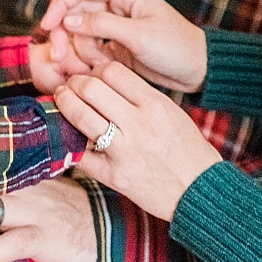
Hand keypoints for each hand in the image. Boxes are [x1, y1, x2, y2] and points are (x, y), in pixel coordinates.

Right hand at [38, 0, 207, 92]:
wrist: (198, 69)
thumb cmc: (177, 47)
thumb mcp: (139, 35)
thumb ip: (102, 25)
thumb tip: (68, 20)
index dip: (61, 3)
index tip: (48, 25)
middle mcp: (118, 5)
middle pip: (76, 11)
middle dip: (65, 33)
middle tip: (59, 56)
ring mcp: (116, 26)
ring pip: (81, 33)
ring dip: (81, 51)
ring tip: (96, 66)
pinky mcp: (117, 46)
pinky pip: (92, 49)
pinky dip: (90, 60)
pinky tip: (100, 70)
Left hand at [55, 61, 221, 222]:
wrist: (200, 191)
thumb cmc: (188, 150)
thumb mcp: (172, 113)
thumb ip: (142, 97)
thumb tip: (107, 83)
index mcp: (155, 105)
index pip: (112, 71)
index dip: (96, 70)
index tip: (92, 75)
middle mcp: (139, 124)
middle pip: (91, 89)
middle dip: (74, 83)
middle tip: (70, 85)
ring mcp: (125, 151)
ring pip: (81, 117)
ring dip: (64, 104)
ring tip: (61, 99)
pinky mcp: (115, 176)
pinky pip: (81, 155)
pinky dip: (70, 143)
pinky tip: (68, 136)